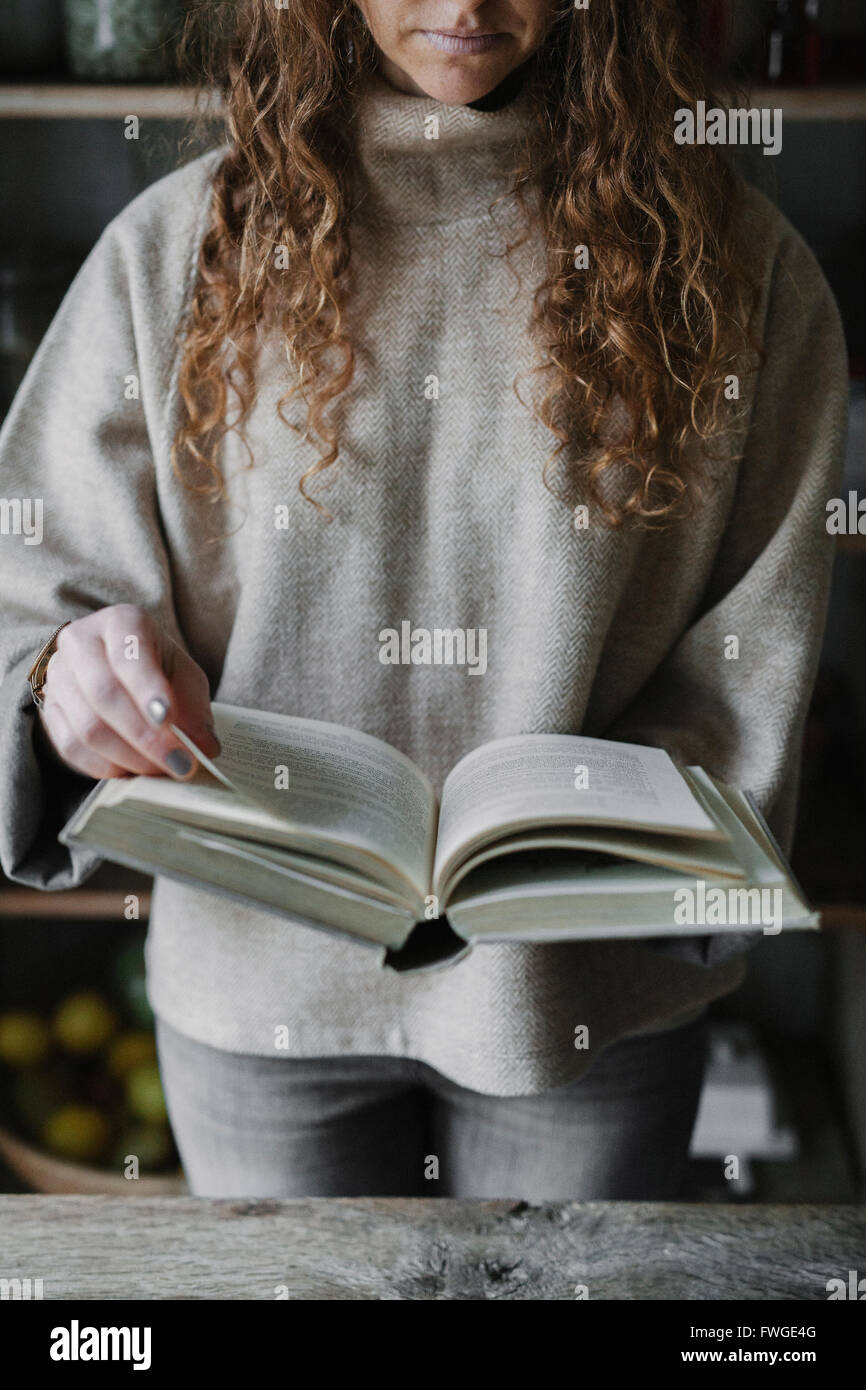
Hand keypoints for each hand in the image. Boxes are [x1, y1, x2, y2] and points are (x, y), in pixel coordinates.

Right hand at [36, 604, 220, 780]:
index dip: (148, 689)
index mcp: (121, 623)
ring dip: (129, 756)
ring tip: (160, 770)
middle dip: (144, 736)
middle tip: (179, 763)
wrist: (115, 667)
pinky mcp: (49, 710)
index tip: (169, 719)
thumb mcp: (184, 677)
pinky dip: (105, 766)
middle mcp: (81, 643)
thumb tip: (205, 748)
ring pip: (87, 726)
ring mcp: (59, 677)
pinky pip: (71, 746)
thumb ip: (195, 709)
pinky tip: (132, 772)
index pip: (130, 656)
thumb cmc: (157, 668)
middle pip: (104, 694)